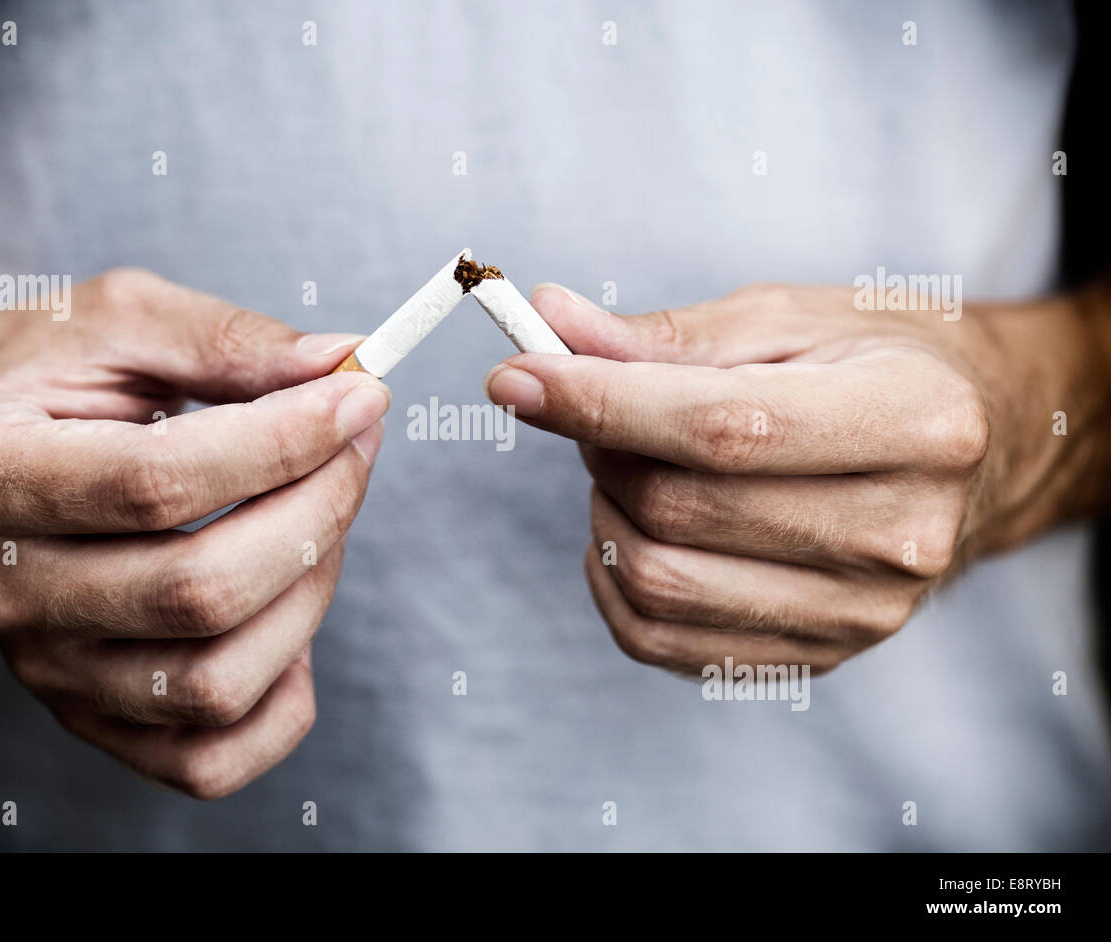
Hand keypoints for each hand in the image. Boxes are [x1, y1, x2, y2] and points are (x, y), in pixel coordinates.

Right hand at [0, 268, 388, 796]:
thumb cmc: (41, 376)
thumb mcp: (120, 319)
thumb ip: (228, 340)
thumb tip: (343, 366)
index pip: (157, 483)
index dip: (283, 442)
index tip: (358, 398)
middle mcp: (3, 591)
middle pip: (199, 592)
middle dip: (317, 511)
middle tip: (354, 447)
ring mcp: (44, 669)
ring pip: (218, 683)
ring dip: (310, 595)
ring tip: (321, 519)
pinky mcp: (90, 715)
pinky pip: (211, 760)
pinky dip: (284, 699)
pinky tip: (286, 612)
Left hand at [485, 281, 1105, 674]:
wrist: (983, 448)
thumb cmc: (886, 363)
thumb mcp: (790, 319)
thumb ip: (667, 336)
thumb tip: (550, 327)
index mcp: (915, 422)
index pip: (721, 428)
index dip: (600, 403)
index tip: (516, 376)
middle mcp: (901, 533)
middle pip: (680, 508)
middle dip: (600, 448)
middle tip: (595, 403)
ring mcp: (863, 612)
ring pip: (659, 581)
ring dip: (605, 512)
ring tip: (630, 462)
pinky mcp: (818, 656)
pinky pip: (663, 641)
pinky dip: (613, 582)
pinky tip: (631, 528)